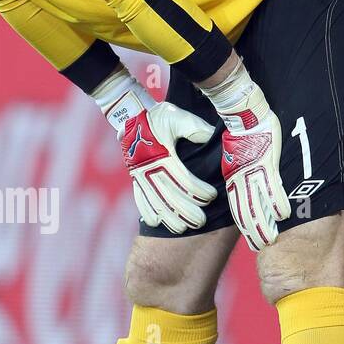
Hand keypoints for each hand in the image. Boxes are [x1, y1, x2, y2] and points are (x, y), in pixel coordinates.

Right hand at [119, 101, 216, 232]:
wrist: (131, 116)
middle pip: (169, 197)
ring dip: (170, 218)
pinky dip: (148, 213)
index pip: (183, 180)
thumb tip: (211, 135)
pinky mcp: (135, 179)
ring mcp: (140, 176)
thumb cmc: (158, 117)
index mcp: (162, 155)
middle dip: (186, 212)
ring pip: (155, 203)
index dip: (198, 191)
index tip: (212, 195)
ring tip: (184, 228)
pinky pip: (140, 200)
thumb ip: (194, 127)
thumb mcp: (177, 116)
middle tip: (201, 222)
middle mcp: (149, 169)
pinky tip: (158, 223)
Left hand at [219, 98, 290, 250]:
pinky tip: (284, 215)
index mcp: (234, 178)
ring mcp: (255, 171)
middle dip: (255, 230)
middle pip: (248, 210)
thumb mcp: (234, 158)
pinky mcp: (266, 163)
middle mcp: (242, 178)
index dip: (246, 225)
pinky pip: (273, 186)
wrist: (242, 113)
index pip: (239, 207)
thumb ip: (240, 173)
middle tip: (261, 246)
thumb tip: (246, 186)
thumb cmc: (241, 134)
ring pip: (259, 203)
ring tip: (271, 238)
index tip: (252, 240)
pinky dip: (278, 201)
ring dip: (265, 222)